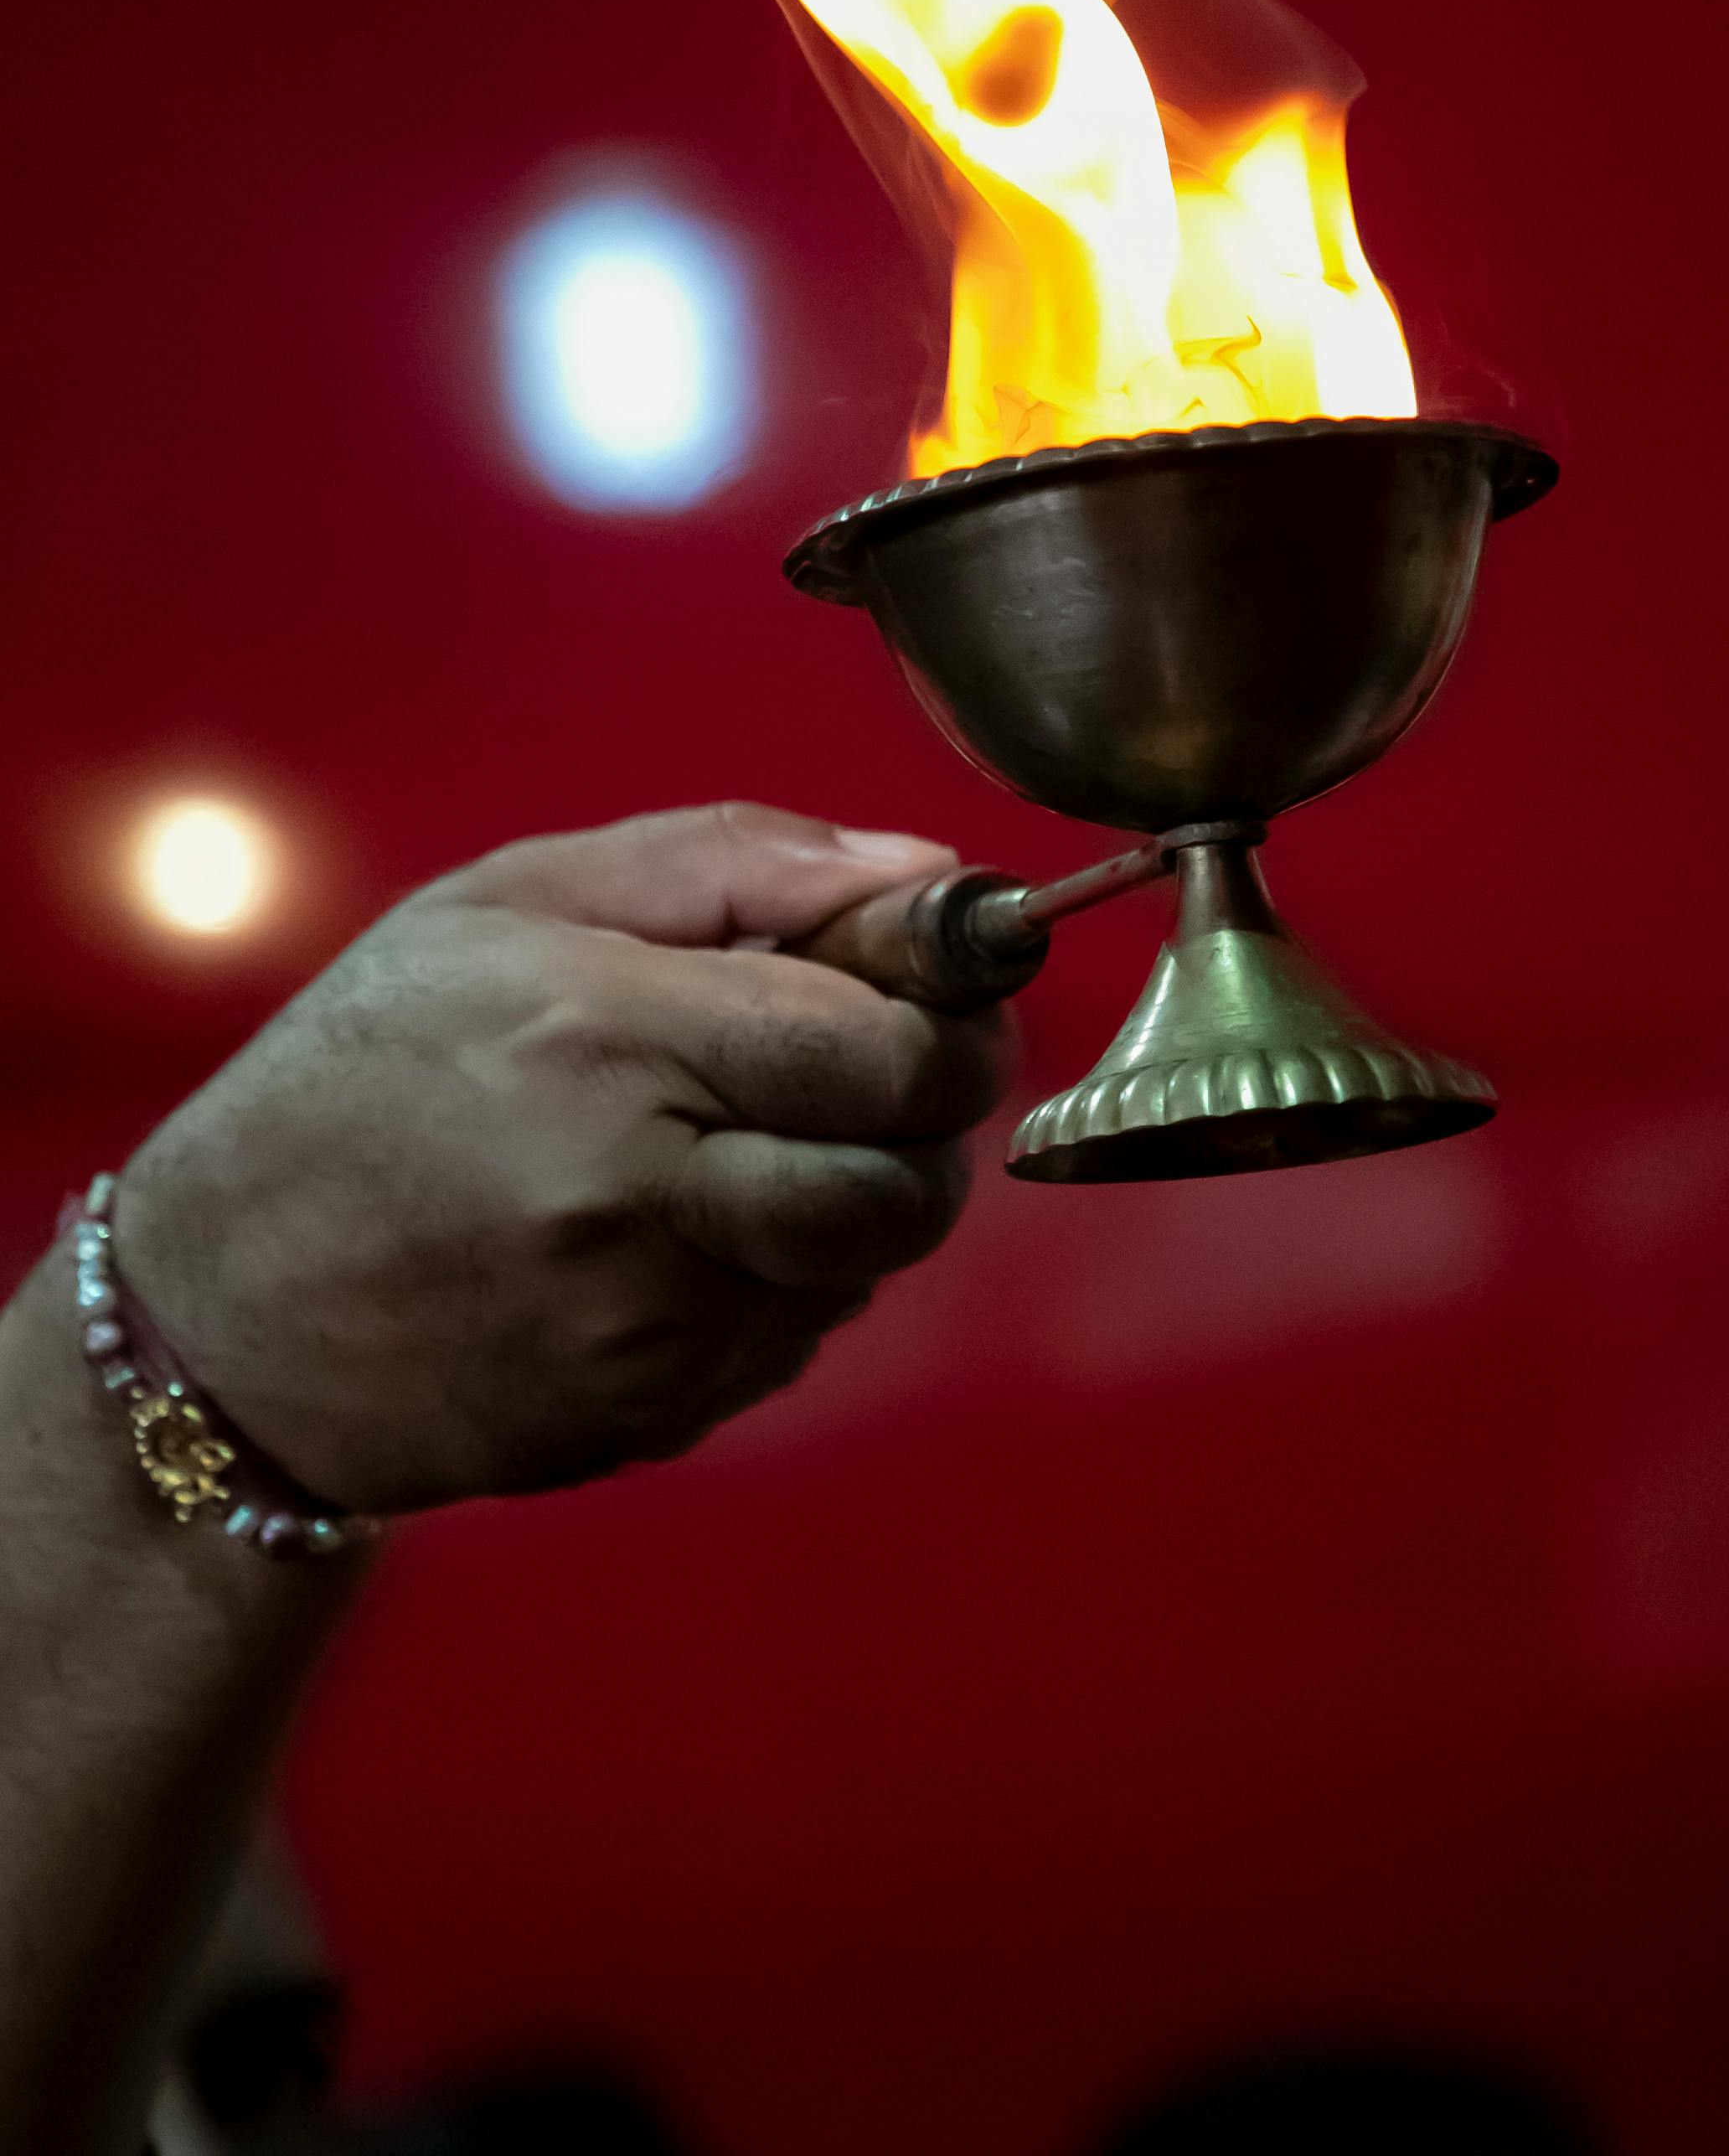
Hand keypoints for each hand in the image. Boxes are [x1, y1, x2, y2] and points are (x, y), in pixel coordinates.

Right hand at [111, 804, 1011, 1514]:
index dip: (952, 1019)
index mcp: (608, 1038)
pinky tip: (686, 1230)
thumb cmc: (362, 1074)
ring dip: (855, 1198)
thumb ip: (736, 864)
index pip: (886, 1053)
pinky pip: (793, 1339)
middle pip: (909, 1184)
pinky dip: (783, 1278)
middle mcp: (638, 1198)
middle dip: (932, 1122)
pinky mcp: (646, 1419)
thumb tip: (924, 872)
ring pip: (863, 1266)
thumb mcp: (512, 900)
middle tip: (880, 1072)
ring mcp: (645, 1330)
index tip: (942, 989)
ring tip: (749, 1142)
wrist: (221, 1313)